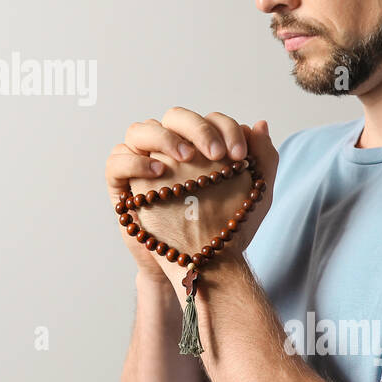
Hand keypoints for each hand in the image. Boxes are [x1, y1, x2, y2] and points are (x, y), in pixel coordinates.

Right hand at [106, 108, 278, 285]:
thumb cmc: (226, 228)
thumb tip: (259, 125)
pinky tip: (158, 172)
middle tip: (216, 154)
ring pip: (141, 130)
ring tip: (186, 159)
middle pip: (175, 117)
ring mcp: (144, 162)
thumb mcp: (255, 196)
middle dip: (197, 130)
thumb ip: (263, 159)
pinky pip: (118, 160)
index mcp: (200, 144)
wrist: (200, 264)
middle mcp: (171, 148)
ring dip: (165, 138)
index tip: (239, 155)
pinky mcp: (123, 182)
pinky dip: (135, 161)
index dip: (225, 129)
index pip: (208, 119)